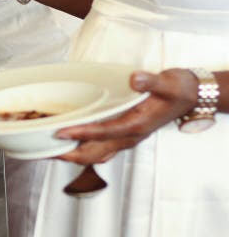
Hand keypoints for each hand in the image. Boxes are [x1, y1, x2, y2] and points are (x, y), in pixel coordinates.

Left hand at [55, 69, 198, 164]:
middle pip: (95, 153)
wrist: (190, 97)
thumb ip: (151, 81)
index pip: (104, 132)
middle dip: (70, 155)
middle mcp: (130, 136)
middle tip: (45, 151)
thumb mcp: (167, 82)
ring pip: (97, 155)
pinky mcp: (124, 136)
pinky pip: (101, 150)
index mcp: (137, 125)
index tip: (61, 132)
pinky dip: (84, 151)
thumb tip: (135, 79)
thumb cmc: (177, 90)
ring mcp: (127, 139)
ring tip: (52, 152)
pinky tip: (71, 146)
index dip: (82, 133)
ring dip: (74, 157)